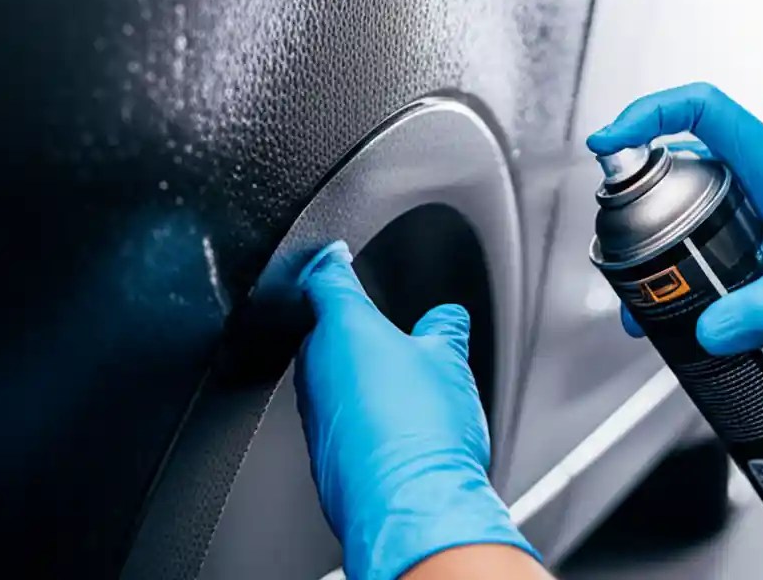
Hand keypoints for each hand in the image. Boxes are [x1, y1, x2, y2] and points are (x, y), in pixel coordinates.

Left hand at [296, 242, 536, 579]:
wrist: (410, 506)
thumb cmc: (424, 432)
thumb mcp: (448, 362)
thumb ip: (444, 329)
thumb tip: (446, 318)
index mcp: (344, 327)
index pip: (323, 277)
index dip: (330, 261)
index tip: (334, 255)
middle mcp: (317, 366)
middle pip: (325, 329)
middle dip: (351, 328)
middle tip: (388, 332)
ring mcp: (314, 411)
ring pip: (330, 376)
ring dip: (356, 374)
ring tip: (400, 387)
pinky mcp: (321, 450)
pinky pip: (335, 417)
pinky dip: (357, 413)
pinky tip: (391, 427)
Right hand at [587, 82, 762, 373]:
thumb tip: (707, 333)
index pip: (700, 107)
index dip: (648, 113)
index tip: (607, 143)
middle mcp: (757, 179)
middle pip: (676, 163)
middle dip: (635, 197)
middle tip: (615, 236)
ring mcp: (756, 214)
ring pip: (684, 211)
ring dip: (653, 245)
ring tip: (636, 297)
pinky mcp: (759, 249)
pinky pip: (703, 247)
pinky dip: (679, 274)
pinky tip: (672, 316)